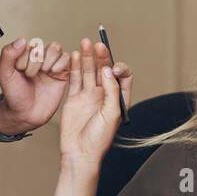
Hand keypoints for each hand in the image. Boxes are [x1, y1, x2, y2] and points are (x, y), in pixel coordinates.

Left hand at [0, 36, 70, 132]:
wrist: (25, 114)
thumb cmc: (14, 95)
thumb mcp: (4, 74)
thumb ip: (8, 54)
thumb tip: (22, 40)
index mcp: (26, 55)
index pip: (31, 44)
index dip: (26, 57)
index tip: (20, 71)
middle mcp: (40, 58)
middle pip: (44, 45)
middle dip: (37, 61)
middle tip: (30, 76)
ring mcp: (52, 65)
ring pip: (57, 49)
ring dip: (49, 61)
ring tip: (44, 74)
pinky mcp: (63, 74)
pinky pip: (69, 60)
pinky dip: (61, 64)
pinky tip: (54, 73)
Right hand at [59, 38, 132, 165]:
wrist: (80, 153)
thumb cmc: (99, 138)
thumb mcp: (112, 114)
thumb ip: (111, 91)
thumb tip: (107, 70)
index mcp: (119, 99)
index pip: (122, 76)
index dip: (118, 68)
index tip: (112, 69)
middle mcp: (105, 95)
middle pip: (104, 70)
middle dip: (102, 56)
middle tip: (98, 45)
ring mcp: (89, 96)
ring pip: (89, 71)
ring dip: (87, 57)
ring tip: (85, 43)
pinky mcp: (74, 99)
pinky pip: (75, 79)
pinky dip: (74, 67)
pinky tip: (74, 55)